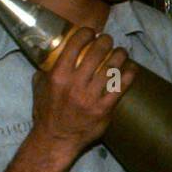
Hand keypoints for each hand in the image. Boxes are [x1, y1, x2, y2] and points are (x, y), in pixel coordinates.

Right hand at [30, 27, 136, 158]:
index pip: (74, 46)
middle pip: (97, 53)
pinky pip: (120, 87)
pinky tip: (131, 68)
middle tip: (109, 40)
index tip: (91, 32)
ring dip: (120, 55)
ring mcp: (90, 97)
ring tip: (122, 52)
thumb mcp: (39, 87)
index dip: (86, 34)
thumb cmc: (46, 112)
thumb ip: (46, 69)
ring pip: (111, 68)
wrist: (56, 139)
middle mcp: (74, 85)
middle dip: (106, 41)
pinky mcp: (104, 109)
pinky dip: (129, 74)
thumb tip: (54, 52)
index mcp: (58, 76)